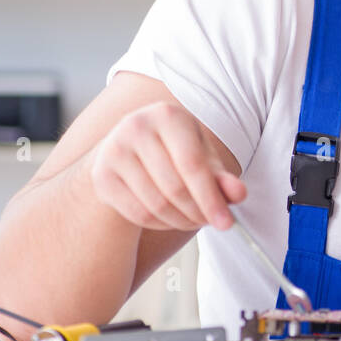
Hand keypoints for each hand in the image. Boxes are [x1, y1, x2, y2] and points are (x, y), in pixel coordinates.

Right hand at [89, 100, 246, 231]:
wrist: (129, 150)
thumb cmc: (176, 152)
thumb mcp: (204, 158)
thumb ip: (223, 177)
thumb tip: (239, 194)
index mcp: (168, 116)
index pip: (193, 165)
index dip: (211, 198)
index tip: (226, 223)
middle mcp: (137, 126)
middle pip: (174, 187)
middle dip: (197, 213)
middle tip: (210, 223)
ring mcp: (114, 150)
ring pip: (156, 204)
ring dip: (180, 221)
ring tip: (193, 220)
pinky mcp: (101, 175)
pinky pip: (138, 213)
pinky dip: (160, 224)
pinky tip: (171, 219)